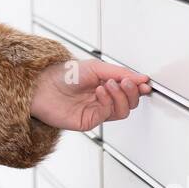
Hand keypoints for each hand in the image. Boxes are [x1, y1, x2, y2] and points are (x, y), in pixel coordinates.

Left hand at [30, 59, 151, 131]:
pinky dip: (108, 101)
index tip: (145, 83)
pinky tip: (100, 91)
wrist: (42, 85)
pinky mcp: (90, 120)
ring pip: (123, 111)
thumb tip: (141, 77)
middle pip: (130, 102)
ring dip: (121, 97)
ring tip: (110, 85)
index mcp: (106, 85)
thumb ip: (119, 72)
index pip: (130, 90)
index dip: (139, 87)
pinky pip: (108, 115)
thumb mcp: (96, 67)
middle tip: (128, 82)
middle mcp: (103, 99)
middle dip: (132, 92)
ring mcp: (97, 111)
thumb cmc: (64, 74)